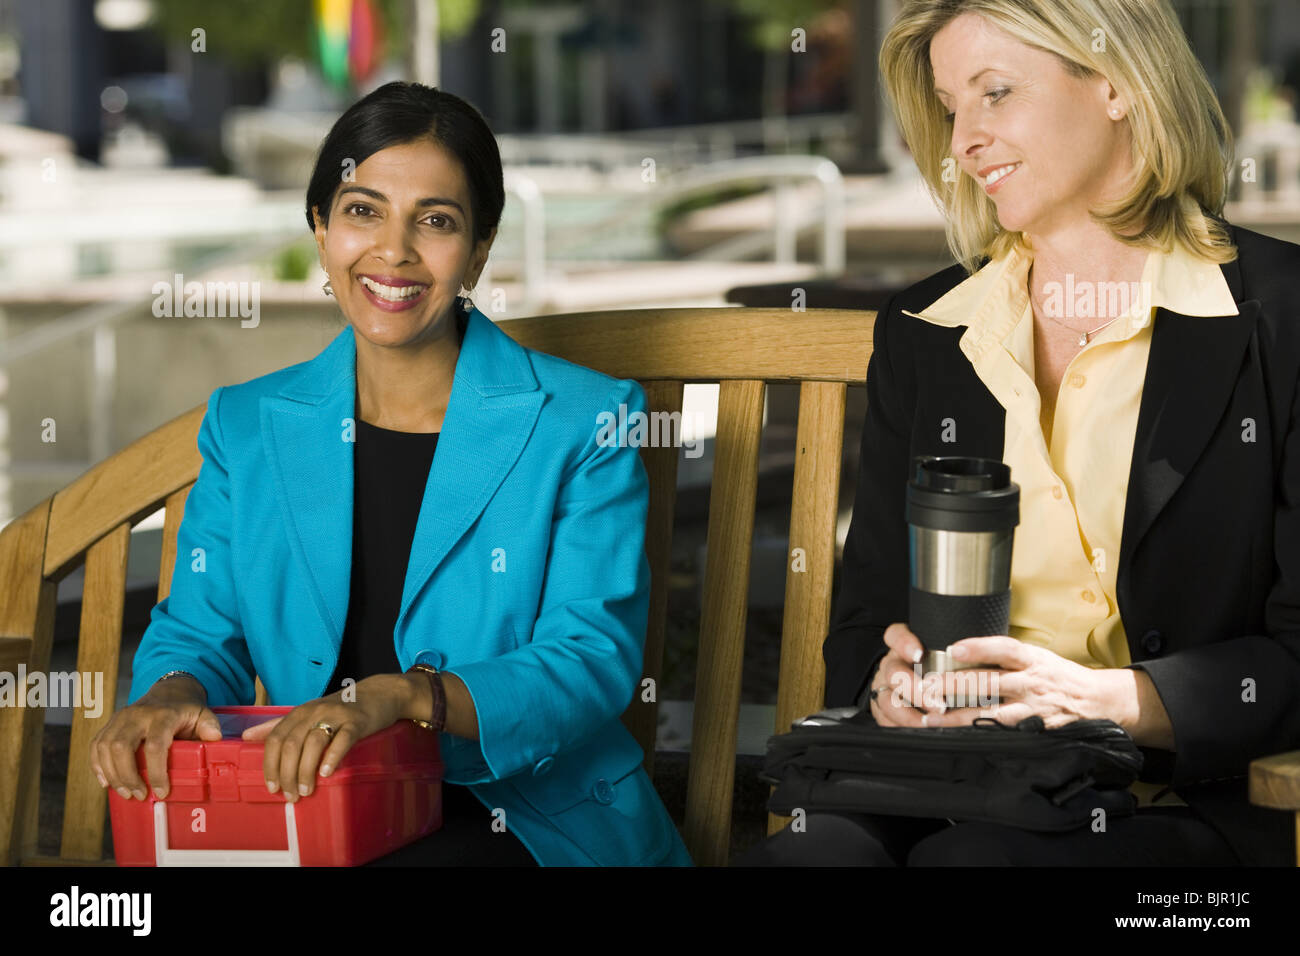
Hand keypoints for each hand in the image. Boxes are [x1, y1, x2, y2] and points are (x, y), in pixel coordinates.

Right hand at [90, 675, 221, 800]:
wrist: (169, 690)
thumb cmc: (186, 709)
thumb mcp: (203, 714)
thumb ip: (209, 726)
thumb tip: (214, 738)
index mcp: (163, 715)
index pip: (155, 745)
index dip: (156, 772)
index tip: (162, 792)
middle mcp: (137, 715)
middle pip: (121, 747)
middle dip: (127, 776)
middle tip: (139, 795)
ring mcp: (120, 718)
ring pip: (105, 747)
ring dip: (112, 774)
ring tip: (126, 793)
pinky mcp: (110, 723)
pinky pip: (96, 745)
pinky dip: (97, 765)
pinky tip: (106, 782)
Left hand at [241, 673, 416, 800]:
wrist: (379, 694)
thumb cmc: (340, 709)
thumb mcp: (308, 713)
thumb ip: (278, 725)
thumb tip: (246, 736)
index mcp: (299, 713)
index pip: (275, 738)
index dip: (270, 764)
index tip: (272, 787)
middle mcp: (313, 711)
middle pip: (291, 744)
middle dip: (287, 773)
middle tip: (291, 795)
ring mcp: (336, 715)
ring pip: (313, 743)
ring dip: (306, 770)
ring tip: (307, 791)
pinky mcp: (357, 721)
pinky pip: (342, 739)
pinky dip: (332, 756)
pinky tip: (327, 773)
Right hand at [869, 623, 947, 726]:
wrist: (933, 701)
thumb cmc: (949, 677)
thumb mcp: (951, 662)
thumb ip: (957, 659)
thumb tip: (972, 660)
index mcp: (906, 648)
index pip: (895, 636)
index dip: (903, 644)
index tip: (918, 654)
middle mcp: (892, 665)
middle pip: (893, 672)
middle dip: (914, 689)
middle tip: (937, 704)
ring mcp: (885, 688)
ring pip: (886, 699)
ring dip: (908, 714)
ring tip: (929, 724)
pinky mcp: (883, 710)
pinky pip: (885, 719)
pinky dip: (901, 727)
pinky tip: (918, 731)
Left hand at [919, 635, 1117, 728]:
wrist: (1097, 701)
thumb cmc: (1059, 676)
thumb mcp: (1036, 656)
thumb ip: (1005, 656)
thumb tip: (963, 651)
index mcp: (1031, 659)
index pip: (1004, 648)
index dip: (979, 647)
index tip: (953, 648)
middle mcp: (1031, 682)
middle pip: (988, 682)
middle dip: (954, 685)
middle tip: (926, 687)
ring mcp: (1033, 709)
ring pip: (991, 714)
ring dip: (958, 717)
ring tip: (931, 719)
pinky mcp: (1035, 731)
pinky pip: (1002, 735)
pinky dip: (979, 737)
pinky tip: (958, 738)